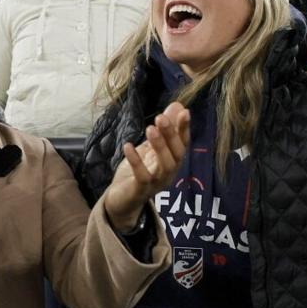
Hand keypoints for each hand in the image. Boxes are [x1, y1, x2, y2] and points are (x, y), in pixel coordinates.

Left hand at [102, 102, 188, 232]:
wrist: (121, 201)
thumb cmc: (139, 172)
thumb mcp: (151, 148)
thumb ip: (164, 130)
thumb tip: (177, 106)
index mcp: (173, 162)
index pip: (183, 145)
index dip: (184, 130)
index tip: (184, 112)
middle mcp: (168, 174)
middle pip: (177, 155)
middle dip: (171, 135)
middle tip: (161, 117)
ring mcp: (156, 184)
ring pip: (165, 166)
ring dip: (159, 147)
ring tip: (150, 129)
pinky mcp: (140, 191)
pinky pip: (142, 177)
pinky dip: (136, 161)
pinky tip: (128, 146)